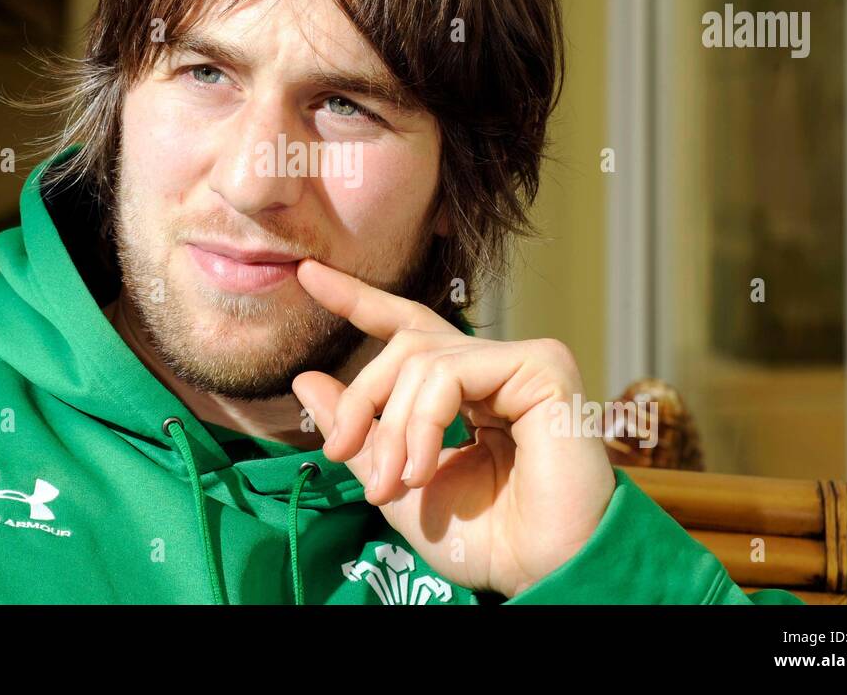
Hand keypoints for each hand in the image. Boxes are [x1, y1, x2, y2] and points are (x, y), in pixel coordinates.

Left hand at [291, 257, 616, 598]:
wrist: (541, 572)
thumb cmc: (483, 538)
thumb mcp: (397, 482)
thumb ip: (358, 431)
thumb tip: (306, 379)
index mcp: (466, 388)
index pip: (407, 328)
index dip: (358, 299)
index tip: (307, 275)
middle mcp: (494, 367)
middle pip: (404, 346)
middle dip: (362, 399)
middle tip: (341, 454)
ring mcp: (521, 362)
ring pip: (421, 360)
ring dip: (392, 427)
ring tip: (392, 483)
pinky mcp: (541, 367)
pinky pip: (451, 373)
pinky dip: (422, 422)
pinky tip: (422, 469)